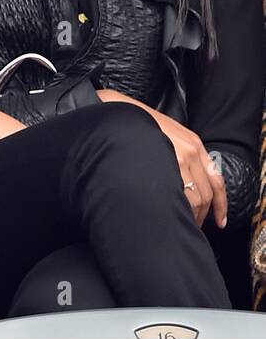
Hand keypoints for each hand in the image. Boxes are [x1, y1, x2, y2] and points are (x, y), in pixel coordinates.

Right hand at [96, 88, 226, 228]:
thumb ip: (183, 154)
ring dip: (190, 214)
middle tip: (192, 225)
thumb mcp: (169, 135)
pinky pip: (177, 192)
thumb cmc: (139, 125)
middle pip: (205, 194)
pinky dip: (178, 206)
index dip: (220, 205)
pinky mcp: (162, 161)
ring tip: (179, 222)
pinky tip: (172, 213)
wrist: (118, 112)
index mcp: (195, 145)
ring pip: (193, 197)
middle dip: (201, 214)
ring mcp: (177, 157)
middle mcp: (191, 152)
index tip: (219, 221)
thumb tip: (190, 183)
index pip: (217, 182)